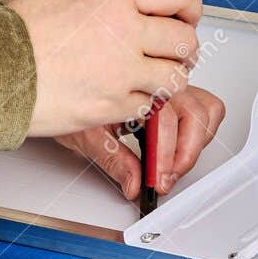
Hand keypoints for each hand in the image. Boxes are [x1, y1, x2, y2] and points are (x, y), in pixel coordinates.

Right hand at [6, 0, 203, 136]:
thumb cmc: (16, 34)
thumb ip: (112, 1)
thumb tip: (136, 6)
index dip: (189, 9)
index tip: (184, 19)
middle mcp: (123, 29)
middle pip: (185, 40)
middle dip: (181, 52)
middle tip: (169, 56)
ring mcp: (121, 70)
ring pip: (175, 78)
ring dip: (165, 81)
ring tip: (146, 80)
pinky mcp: (112, 104)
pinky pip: (148, 106)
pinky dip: (140, 105)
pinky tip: (120, 97)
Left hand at [54, 86, 226, 200]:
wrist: (51, 75)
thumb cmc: (64, 95)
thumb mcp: (83, 132)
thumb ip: (113, 159)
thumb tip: (133, 183)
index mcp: (135, 84)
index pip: (165, 122)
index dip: (165, 157)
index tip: (158, 180)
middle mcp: (157, 81)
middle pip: (193, 115)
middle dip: (184, 153)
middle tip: (167, 176)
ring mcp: (170, 84)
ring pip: (206, 108)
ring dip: (197, 139)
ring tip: (177, 162)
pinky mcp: (178, 91)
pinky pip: (207, 103)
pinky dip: (204, 124)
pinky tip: (182, 142)